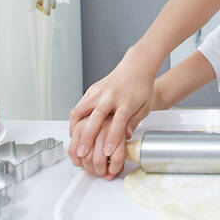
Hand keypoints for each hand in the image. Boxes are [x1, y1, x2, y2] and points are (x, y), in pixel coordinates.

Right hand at [68, 52, 156, 179]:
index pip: (118, 122)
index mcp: (126, 101)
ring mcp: (99, 91)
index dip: (112, 138)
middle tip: (82, 153)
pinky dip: (75, 119)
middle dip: (88, 137)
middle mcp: (111, 96)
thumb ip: (135, 121)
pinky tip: (75, 130)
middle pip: (96, 117)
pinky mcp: (92, 89)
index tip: (107, 152)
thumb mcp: (145, 106)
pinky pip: (79, 105)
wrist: (137, 66)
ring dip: (75, 128)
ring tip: (75, 143)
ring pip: (81, 110)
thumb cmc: (142, 87)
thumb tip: (126, 137)